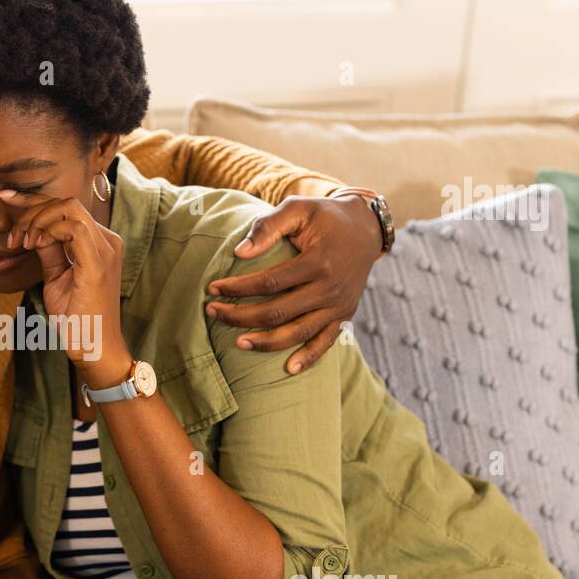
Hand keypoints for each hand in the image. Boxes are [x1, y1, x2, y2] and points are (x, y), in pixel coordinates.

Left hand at [0, 189, 131, 378]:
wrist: (94, 350)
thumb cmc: (78, 321)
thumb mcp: (56, 278)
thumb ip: (49, 252)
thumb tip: (32, 232)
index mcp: (100, 243)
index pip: (67, 208)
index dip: (34, 200)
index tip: (6, 199)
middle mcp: (107, 242)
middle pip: (66, 202)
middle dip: (31, 208)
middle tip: (11, 234)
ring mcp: (105, 251)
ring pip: (69, 208)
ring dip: (36, 220)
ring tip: (21, 242)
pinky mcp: (97, 264)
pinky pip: (72, 227)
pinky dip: (47, 230)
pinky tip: (32, 245)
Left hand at [205, 194, 382, 374]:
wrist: (365, 229)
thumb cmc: (325, 216)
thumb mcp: (298, 208)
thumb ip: (268, 226)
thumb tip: (239, 252)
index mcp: (318, 262)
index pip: (269, 282)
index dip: (238, 288)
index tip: (213, 288)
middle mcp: (330, 288)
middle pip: (278, 312)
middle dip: (241, 316)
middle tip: (213, 313)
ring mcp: (338, 305)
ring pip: (298, 332)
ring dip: (266, 342)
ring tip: (237, 343)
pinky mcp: (344, 315)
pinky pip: (326, 342)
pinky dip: (308, 358)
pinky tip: (288, 369)